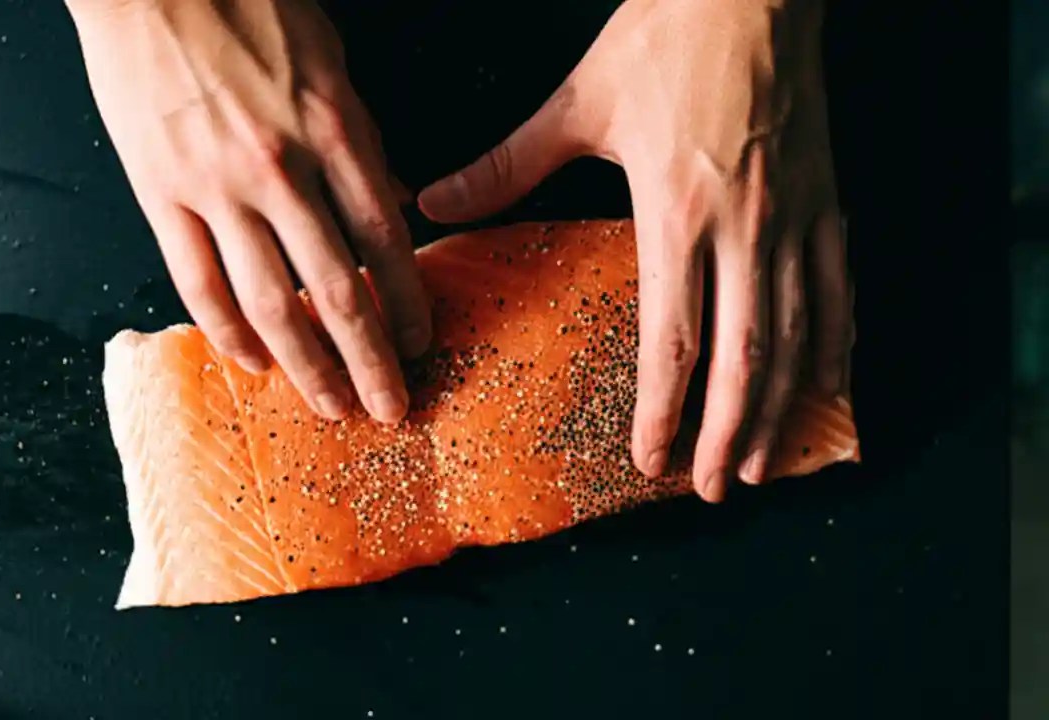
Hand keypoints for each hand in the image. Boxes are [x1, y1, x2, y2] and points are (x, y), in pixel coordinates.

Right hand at [66, 0, 430, 423]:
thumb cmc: (245, 4)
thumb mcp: (329, 62)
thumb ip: (361, 143)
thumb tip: (387, 206)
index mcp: (333, 130)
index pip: (386, 241)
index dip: (409, 303)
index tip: (423, 343)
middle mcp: (281, 169)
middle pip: (338, 289)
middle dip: (371, 360)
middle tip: (392, 407)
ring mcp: (216, 187)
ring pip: (271, 302)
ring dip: (307, 366)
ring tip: (331, 405)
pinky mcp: (161, 194)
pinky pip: (198, 283)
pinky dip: (229, 331)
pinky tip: (254, 362)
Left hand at [417, 0, 852, 500]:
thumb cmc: (665, 36)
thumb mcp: (578, 102)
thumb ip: (506, 165)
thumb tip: (432, 200)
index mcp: (675, 211)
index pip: (673, 340)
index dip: (665, 412)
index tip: (651, 460)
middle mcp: (744, 227)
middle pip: (743, 359)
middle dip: (726, 435)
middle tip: (712, 489)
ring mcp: (795, 218)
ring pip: (797, 338)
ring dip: (780, 408)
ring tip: (761, 462)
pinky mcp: (827, 202)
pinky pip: (839, 291)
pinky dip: (836, 346)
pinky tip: (828, 385)